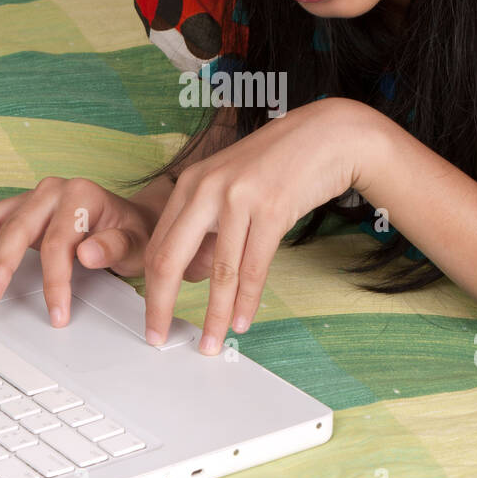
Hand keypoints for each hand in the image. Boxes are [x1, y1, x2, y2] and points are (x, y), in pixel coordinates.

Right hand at [0, 176, 221, 326]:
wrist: (130, 218)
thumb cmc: (132, 232)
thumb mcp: (136, 243)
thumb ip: (114, 247)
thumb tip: (87, 254)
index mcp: (81, 195)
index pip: (58, 242)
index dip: (53, 282)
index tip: (56, 314)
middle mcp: (51, 191)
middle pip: (15, 227)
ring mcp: (30, 196)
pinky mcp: (16, 206)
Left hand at [142, 99, 362, 353]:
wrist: (326, 135)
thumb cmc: (279, 163)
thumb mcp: (230, 185)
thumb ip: (206, 223)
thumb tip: (191, 273)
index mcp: (190, 182)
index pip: (158, 244)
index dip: (151, 286)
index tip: (151, 314)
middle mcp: (207, 188)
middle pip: (169, 258)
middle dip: (160, 304)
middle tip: (157, 335)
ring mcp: (238, 198)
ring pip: (218, 272)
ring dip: (214, 315)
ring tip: (211, 342)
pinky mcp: (271, 210)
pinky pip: (253, 268)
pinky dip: (246, 301)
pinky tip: (242, 321)